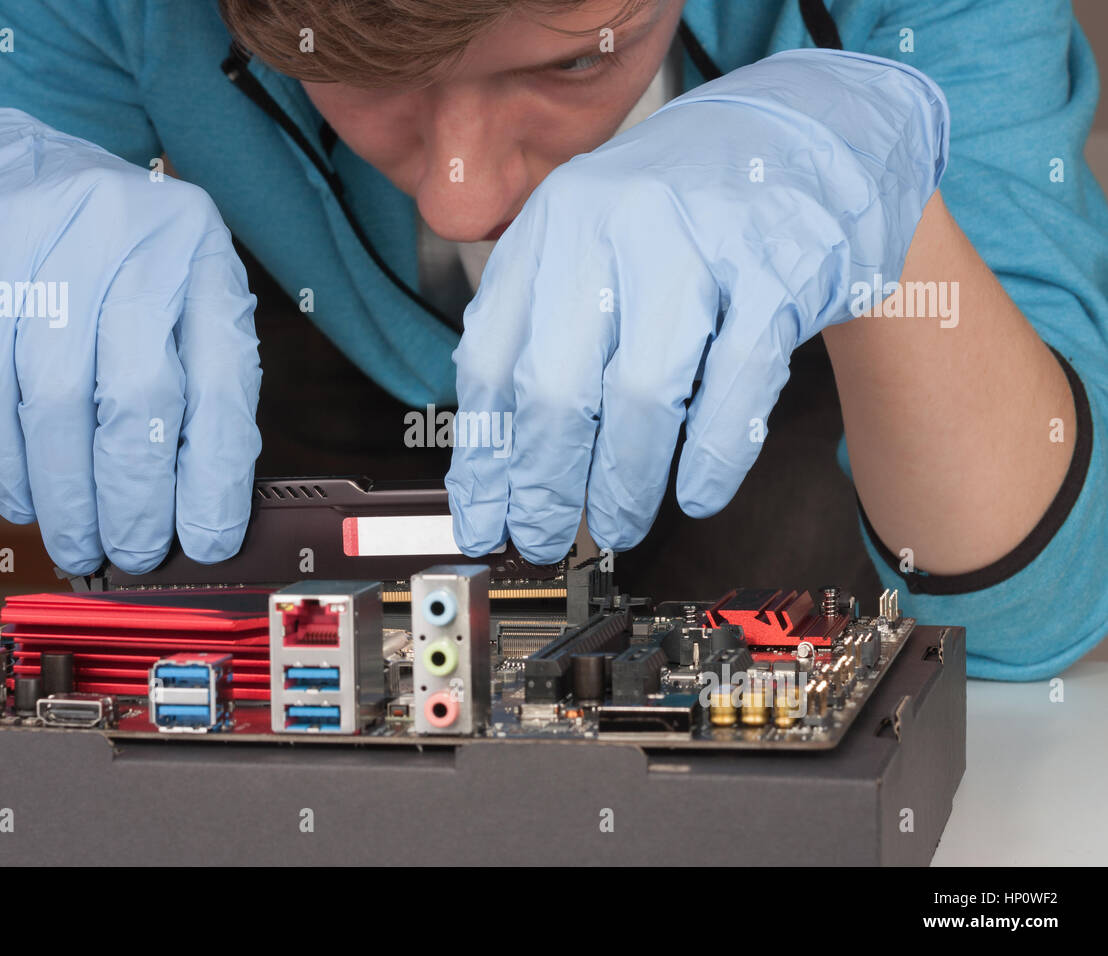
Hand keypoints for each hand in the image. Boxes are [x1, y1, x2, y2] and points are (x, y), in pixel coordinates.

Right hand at [0, 108, 261, 574]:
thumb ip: (200, 385)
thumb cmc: (113, 263)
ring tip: (80, 541)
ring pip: (56, 404)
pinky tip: (25, 499)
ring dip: (68, 495)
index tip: (210, 540)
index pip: (221, 380)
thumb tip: (204, 504)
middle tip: (135, 551)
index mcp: (202, 254)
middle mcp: (130, 242)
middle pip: (138, 396)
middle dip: (136, 498)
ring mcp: (43, 250)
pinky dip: (7, 464)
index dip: (215, 475)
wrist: (5, 179)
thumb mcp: (180, 300)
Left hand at [446, 49, 947, 562]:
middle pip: (556, 386)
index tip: (482, 520)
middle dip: (544, 484)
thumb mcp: (589, 240)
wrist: (808, 130)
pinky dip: (710, 458)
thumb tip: (499, 457)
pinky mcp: (780, 272)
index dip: (484, 457)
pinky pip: (735, 387)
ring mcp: (700, 247)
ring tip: (615, 524)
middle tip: (544, 536)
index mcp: (553, 226)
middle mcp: (614, 228)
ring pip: (640, 396)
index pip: (492, 360)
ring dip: (622, 484)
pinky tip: (694, 496)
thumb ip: (540, 326)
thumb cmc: (684, 210)